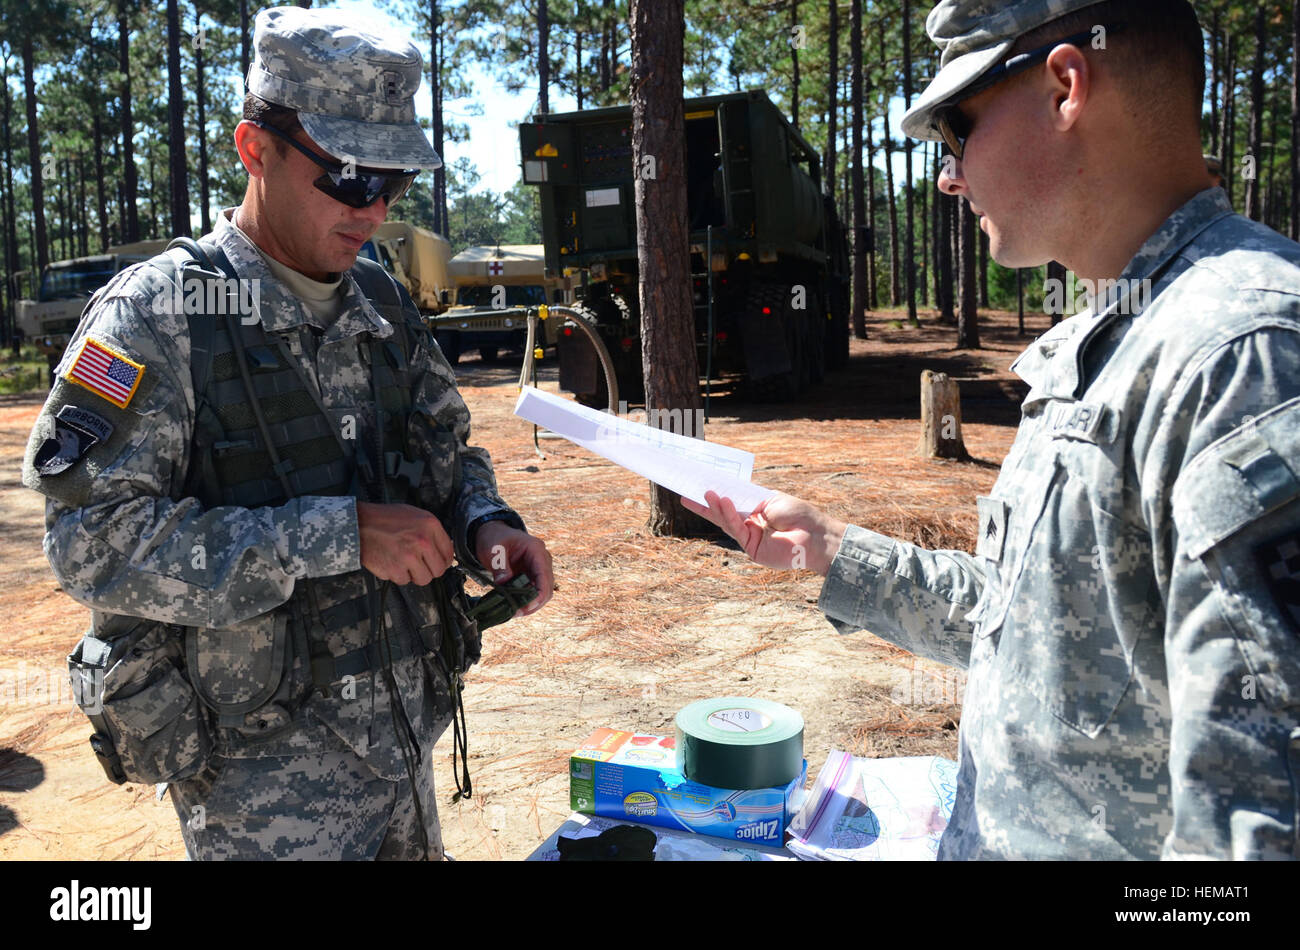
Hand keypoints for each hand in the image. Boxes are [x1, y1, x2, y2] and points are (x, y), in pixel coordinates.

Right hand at [357, 501, 454, 585]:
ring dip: (414, 574)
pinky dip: (397, 575)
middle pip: (438, 570)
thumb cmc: (384, 519)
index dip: (443, 560)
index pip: (448, 553)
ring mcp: (409, 557)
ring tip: (403, 562)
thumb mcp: (413, 515)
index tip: (436, 562)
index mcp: (430, 525)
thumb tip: (443, 548)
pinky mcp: (395, 569)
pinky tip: (390, 561)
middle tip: (419, 565)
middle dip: (429, 570)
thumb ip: (430, 531)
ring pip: (423, 579)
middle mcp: (422, 541)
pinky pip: (403, 581)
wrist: (358, 524)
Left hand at [474, 520, 553, 615]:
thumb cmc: (494, 538)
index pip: (544, 575)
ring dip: (530, 604)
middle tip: (516, 613)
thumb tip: (504, 584)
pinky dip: (525, 601)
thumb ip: (500, 566)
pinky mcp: (531, 576)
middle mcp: (542, 560)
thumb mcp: (494, 550)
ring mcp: (538, 569)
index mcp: (536, 550)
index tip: (526, 607)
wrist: (492, 534)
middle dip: (534, 603)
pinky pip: (533, 592)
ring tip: (513, 612)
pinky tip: (513, 607)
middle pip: (547, 587)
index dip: (539, 594)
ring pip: (542, 592)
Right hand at [681, 490, 846, 575]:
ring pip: (727, 521)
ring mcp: (750, 538)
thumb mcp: (770, 500)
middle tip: (686, 493)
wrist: (816, 536)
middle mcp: (750, 525)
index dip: (716, 495)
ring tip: (705, 493)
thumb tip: (726, 491)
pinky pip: (737, 529)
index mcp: (756, 512)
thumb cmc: (799, 515)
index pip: (732, 501)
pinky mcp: (751, 549)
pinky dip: (729, 515)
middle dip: (705, 504)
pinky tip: (724, 502)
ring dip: (715, 506)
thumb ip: (748, 498)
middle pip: (723, 513)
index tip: (699, 485)